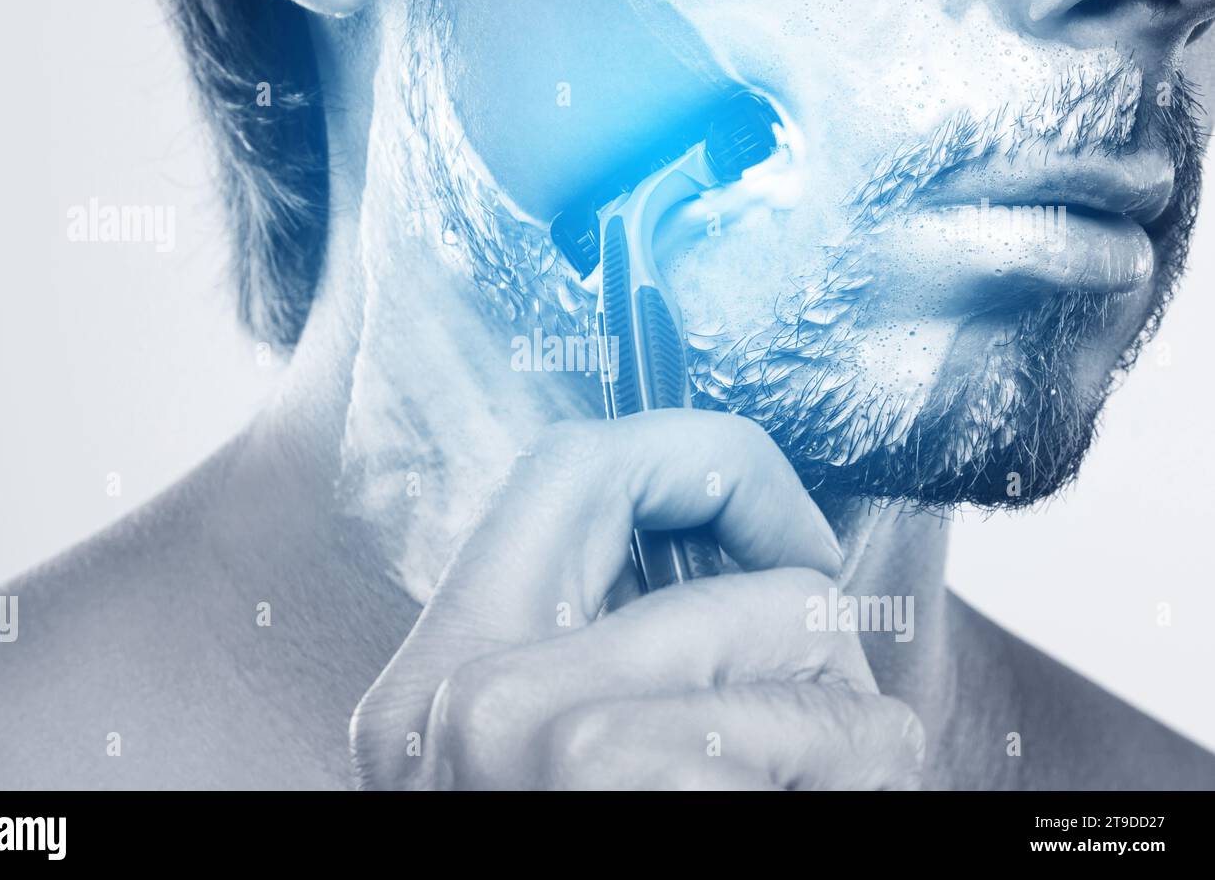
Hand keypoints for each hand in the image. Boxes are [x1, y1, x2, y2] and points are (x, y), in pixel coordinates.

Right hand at [349, 409, 924, 788]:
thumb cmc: (620, 847)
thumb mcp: (569, 765)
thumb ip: (626, 658)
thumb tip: (749, 563)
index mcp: (443, 677)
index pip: (566, 468)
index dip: (690, 459)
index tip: (773, 531)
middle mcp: (452, 695)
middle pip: (625, 477)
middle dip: (758, 511)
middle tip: (814, 585)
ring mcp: (521, 750)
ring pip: (768, 609)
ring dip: (833, 691)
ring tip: (821, 765)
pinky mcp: (612, 788)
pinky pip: (810, 719)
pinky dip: (856, 757)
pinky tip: (823, 796)